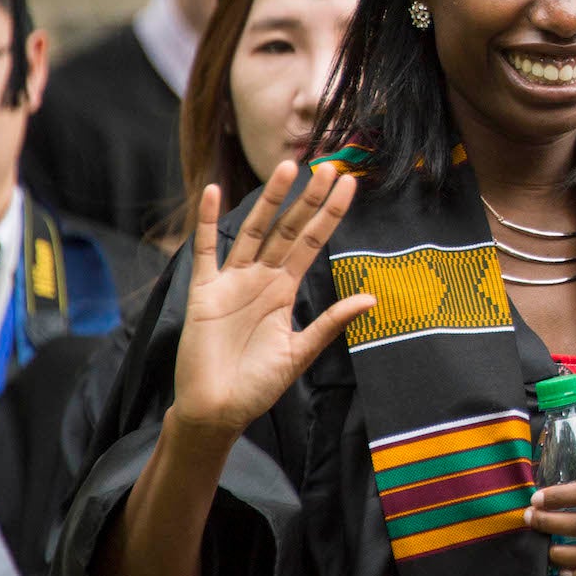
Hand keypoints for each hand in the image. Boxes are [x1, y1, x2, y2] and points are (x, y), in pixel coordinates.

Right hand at [170, 163, 372, 444]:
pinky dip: (206, 221)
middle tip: (328, 165)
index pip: (313, 242)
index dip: (330, 214)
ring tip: (287, 167)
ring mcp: (232, 282)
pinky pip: (206, 250)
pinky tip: (212, 190)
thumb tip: (371, 298)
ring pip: (254, 230)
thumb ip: (331, 323)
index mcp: (285, 290)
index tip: (349, 185)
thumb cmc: (257, 386)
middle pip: (289, 229)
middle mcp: (261, 278)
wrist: (217, 411)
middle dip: (308, 198)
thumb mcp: (301, 353)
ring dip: (270, 200)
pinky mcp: (204, 292)